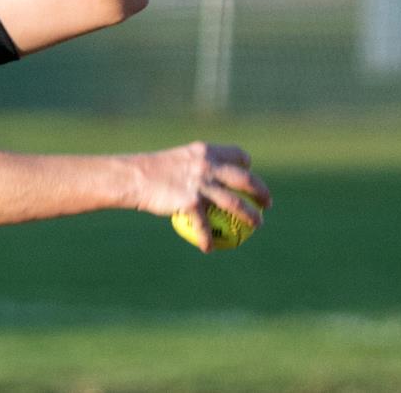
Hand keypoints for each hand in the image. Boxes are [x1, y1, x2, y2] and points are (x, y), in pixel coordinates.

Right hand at [128, 141, 269, 252]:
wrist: (133, 178)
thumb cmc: (150, 171)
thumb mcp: (177, 161)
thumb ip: (193, 168)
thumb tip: (203, 180)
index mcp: (206, 151)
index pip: (238, 155)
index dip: (247, 165)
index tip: (249, 174)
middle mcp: (208, 165)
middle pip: (246, 180)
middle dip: (262, 192)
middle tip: (267, 204)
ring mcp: (201, 184)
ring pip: (236, 203)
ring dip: (251, 216)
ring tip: (258, 226)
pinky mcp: (192, 201)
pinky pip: (206, 226)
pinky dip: (208, 239)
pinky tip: (209, 248)